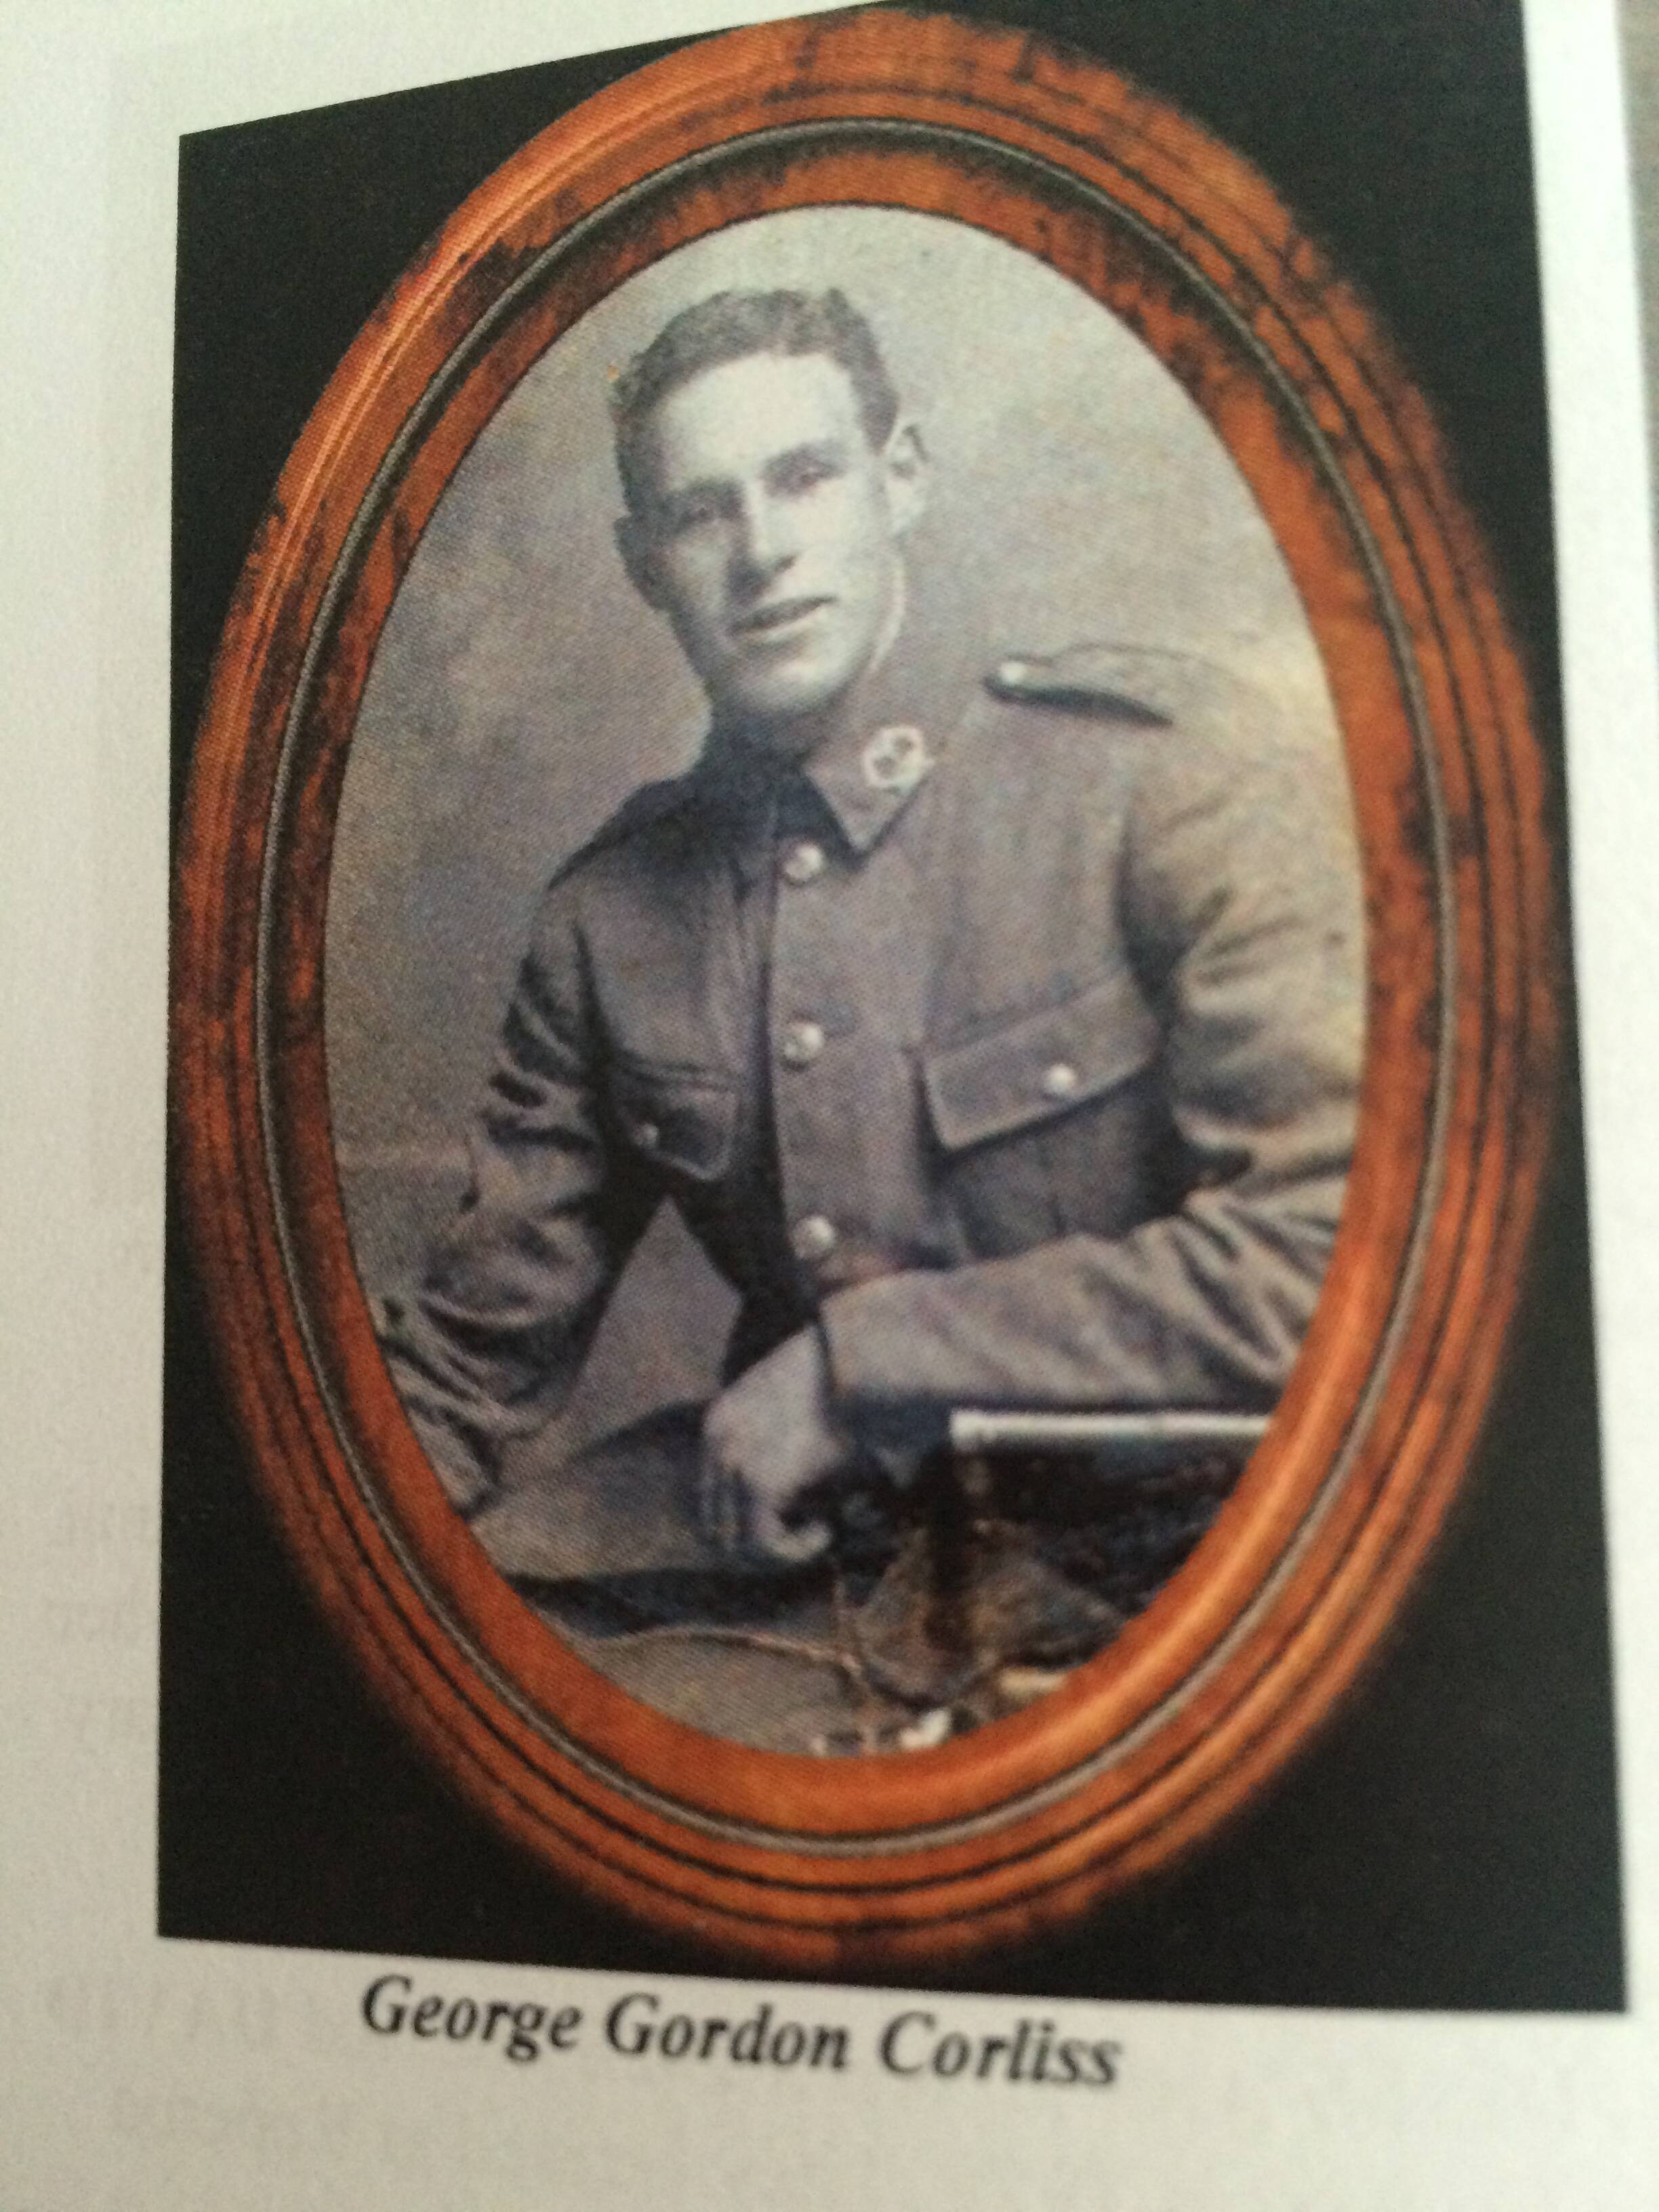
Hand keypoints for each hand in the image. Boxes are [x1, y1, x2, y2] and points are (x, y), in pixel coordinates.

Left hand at [698, 1329, 854, 1561]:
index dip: (747, 1521)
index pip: (710, 1496)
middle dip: (760, 1541)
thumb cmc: (841, 1383)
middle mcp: (717, 1442)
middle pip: (716, 1524)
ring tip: (820, 1530)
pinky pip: (764, 1543)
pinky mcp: (759, 1482)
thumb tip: (791, 1495)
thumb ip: (780, 1446)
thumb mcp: (796, 1408)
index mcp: (718, 1421)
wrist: (858, 1361)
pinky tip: (824, 1532)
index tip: (792, 1518)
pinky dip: (795, 1549)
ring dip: (780, 1547)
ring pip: (738, 1541)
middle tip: (803, 1534)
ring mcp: (734, 1462)